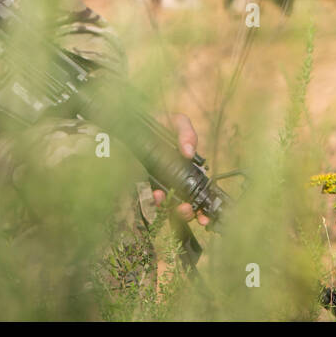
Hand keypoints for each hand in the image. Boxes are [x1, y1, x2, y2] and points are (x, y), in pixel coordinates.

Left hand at [151, 112, 210, 226]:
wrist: (131, 119)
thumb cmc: (159, 121)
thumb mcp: (177, 122)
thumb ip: (187, 133)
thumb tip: (189, 152)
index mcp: (185, 168)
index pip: (196, 192)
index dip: (201, 208)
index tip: (204, 217)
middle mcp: (172, 179)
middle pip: (182, 204)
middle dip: (186, 213)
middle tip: (188, 211)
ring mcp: (157, 182)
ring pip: (166, 205)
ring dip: (171, 209)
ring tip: (172, 204)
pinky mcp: (141, 182)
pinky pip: (148, 196)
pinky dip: (154, 200)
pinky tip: (157, 195)